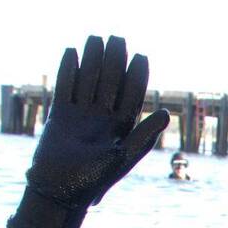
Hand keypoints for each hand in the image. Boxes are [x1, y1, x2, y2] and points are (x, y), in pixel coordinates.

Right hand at [7, 35, 169, 227]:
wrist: (60, 189)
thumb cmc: (93, 179)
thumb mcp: (123, 156)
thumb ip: (143, 135)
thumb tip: (167, 113)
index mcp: (120, 127)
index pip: (131, 95)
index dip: (137, 76)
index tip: (142, 56)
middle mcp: (102, 118)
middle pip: (110, 83)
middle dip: (115, 60)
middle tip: (118, 38)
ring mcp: (81, 115)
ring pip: (88, 81)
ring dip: (92, 60)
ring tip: (96, 38)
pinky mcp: (61, 114)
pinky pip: (65, 87)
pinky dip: (67, 70)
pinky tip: (71, 52)